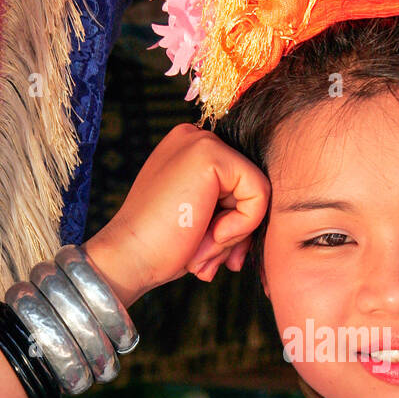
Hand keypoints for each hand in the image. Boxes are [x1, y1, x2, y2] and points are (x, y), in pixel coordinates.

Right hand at [83, 124, 270, 303]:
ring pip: (258, 192)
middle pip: (251, 187)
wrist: (131, 257)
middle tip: (211, 259)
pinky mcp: (210, 154)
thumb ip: (232, 207)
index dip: (236, 223)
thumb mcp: (203, 219)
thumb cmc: (162, 246)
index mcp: (191, 151)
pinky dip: (243, 225)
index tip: (216, 254)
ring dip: (238, 234)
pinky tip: (211, 235)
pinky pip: (258, 193)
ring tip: (203, 249)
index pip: (242, 184)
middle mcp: (196, 138)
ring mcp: (202, 142)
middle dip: (239, 231)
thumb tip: (267, 216)